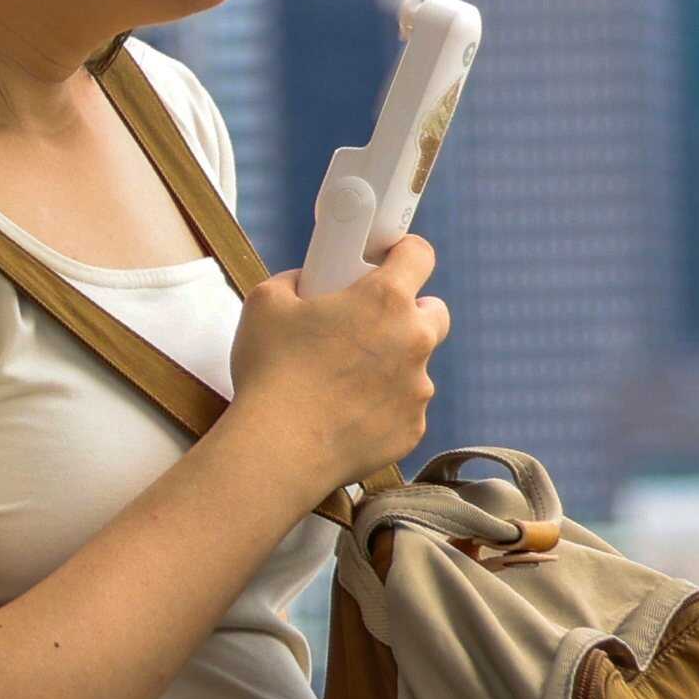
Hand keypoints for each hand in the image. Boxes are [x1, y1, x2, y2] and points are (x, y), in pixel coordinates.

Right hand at [232, 234, 448, 492]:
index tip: (385, 258)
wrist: (280, 447)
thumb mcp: (265, 303)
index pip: (419, 254)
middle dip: (406, 312)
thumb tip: (307, 285)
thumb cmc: (272, 372)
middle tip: (364, 325)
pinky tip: (343, 413)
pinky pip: (403, 407)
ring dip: (389, 365)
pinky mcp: (413, 428)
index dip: (402, 251)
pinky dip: (381, 406)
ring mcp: (419, 388)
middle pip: (433, 312)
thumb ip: (295, 282)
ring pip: (415, 365)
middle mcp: (413, 340)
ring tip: (339, 381)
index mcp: (384, 300)